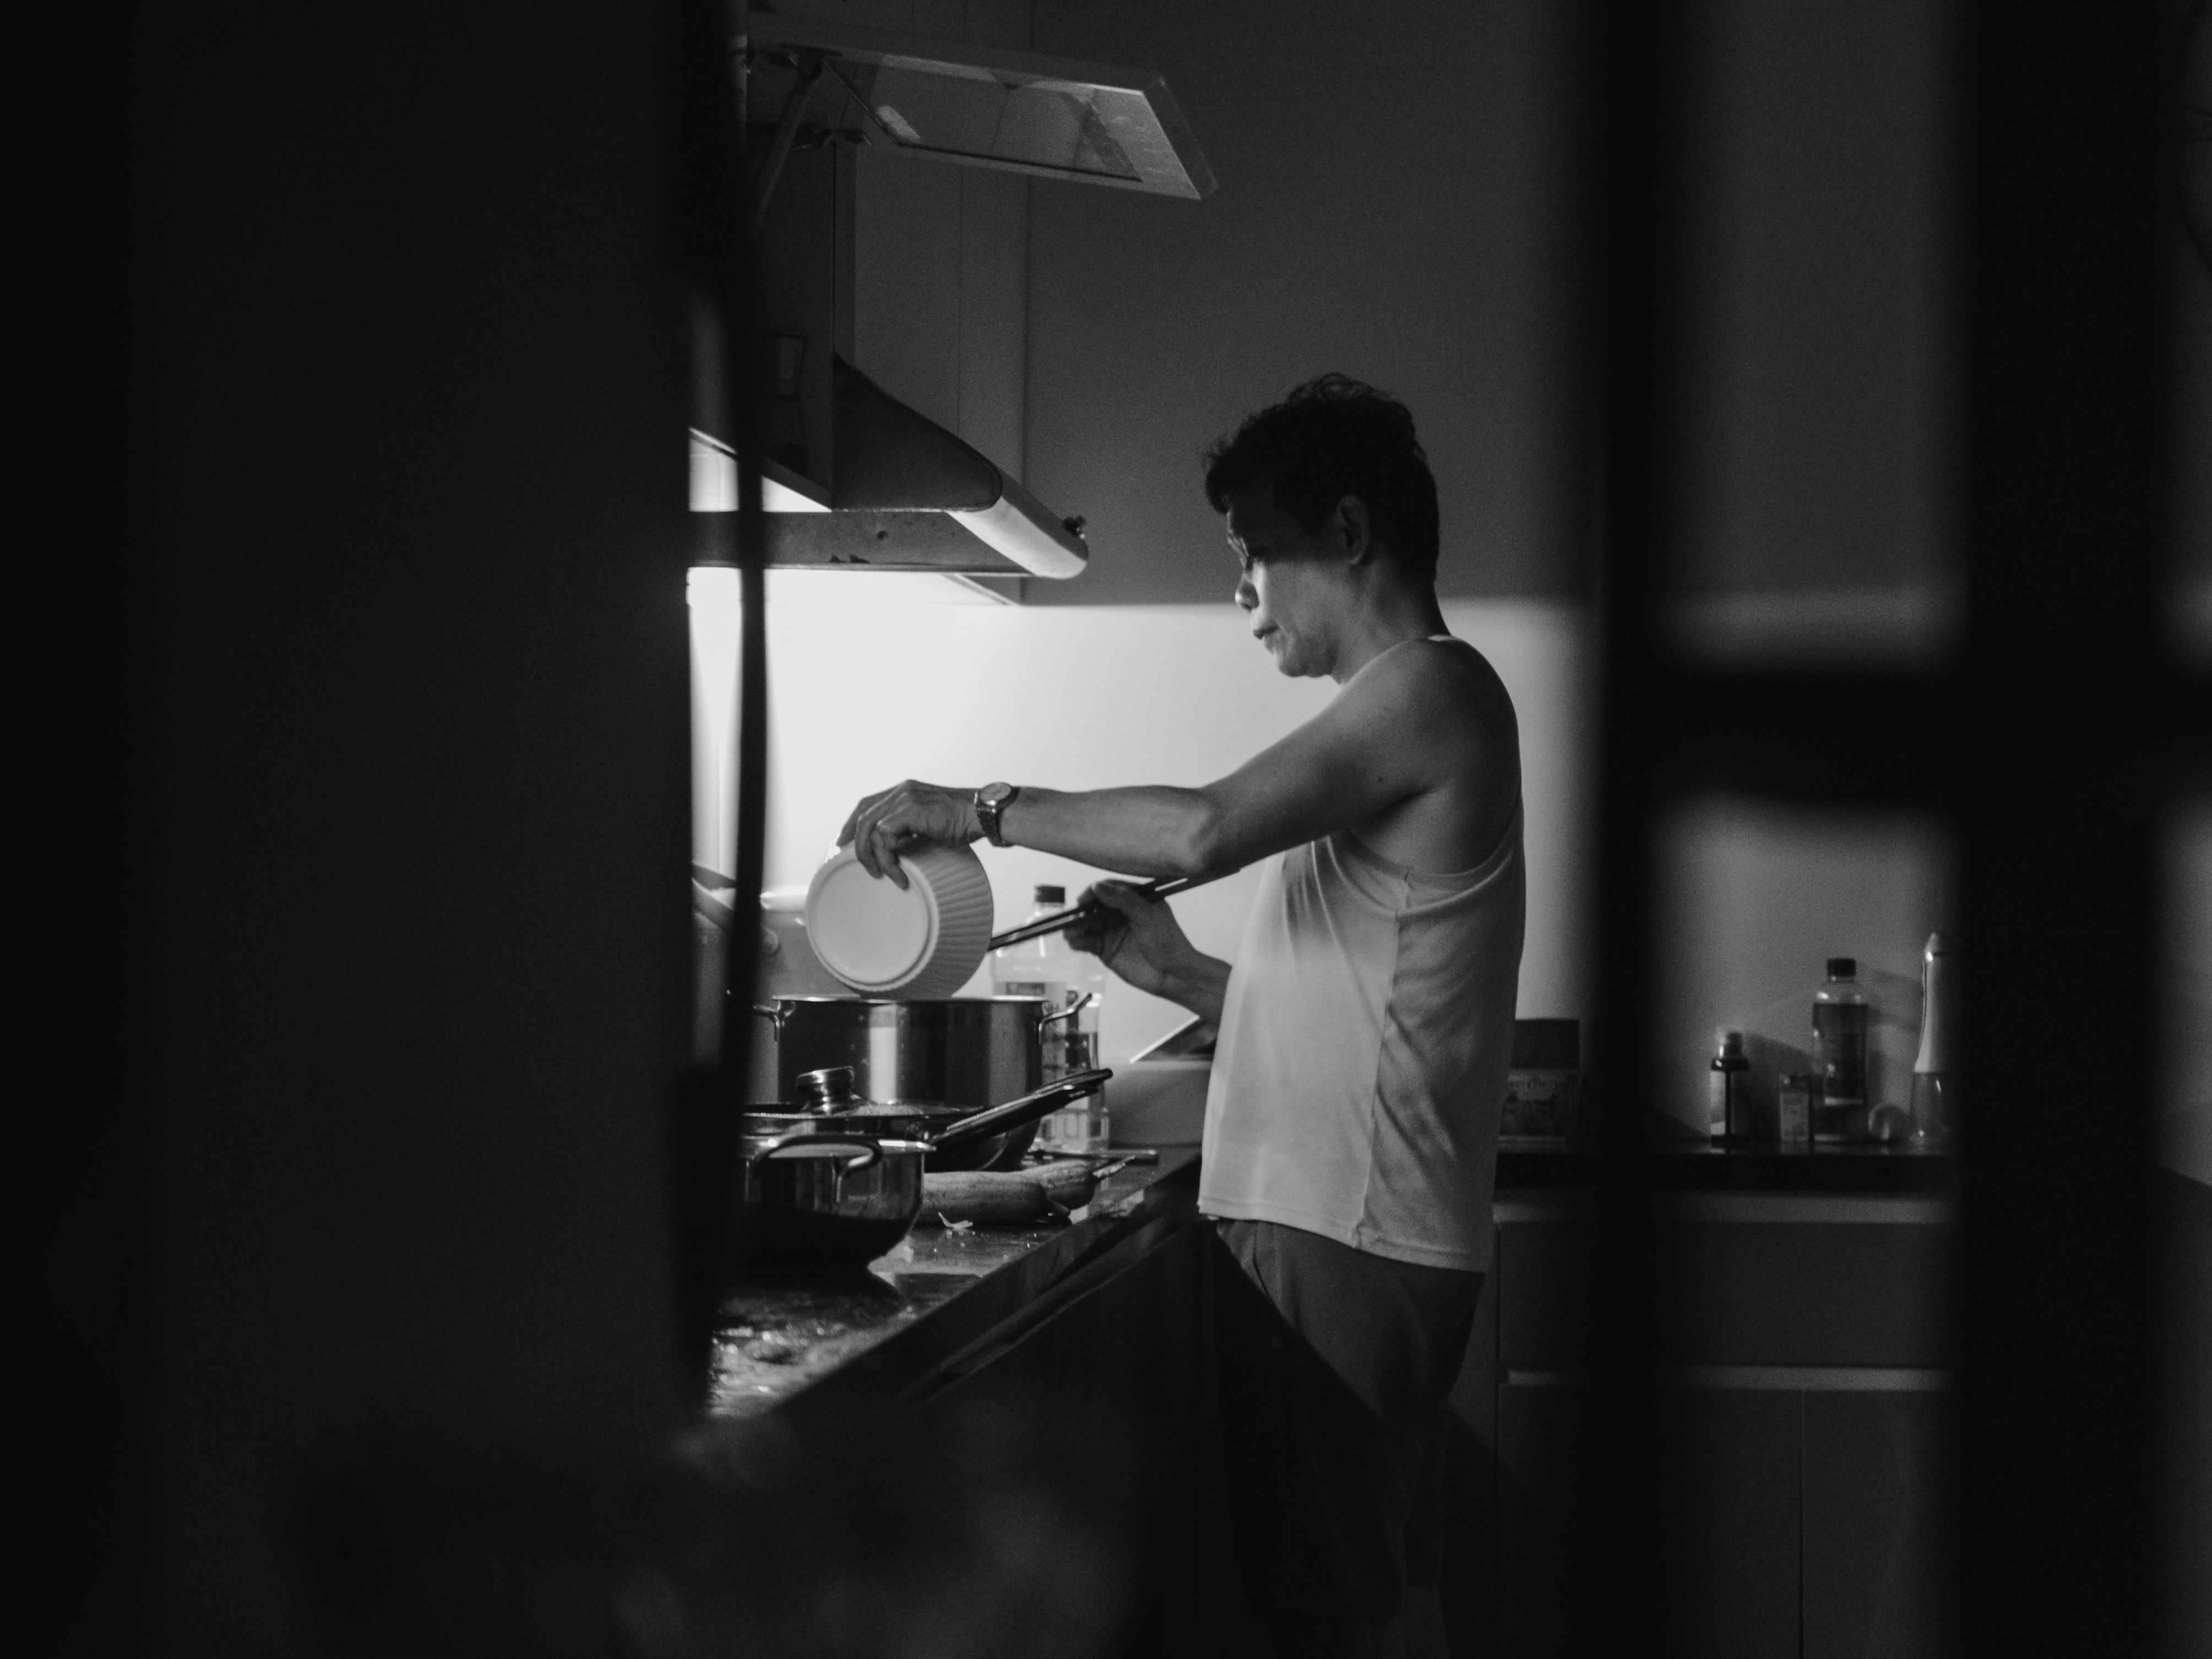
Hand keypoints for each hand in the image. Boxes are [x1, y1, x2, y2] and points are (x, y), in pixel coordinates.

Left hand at [837, 780, 981, 887]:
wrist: (983, 815)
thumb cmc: (965, 823)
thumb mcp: (931, 824)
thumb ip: (912, 829)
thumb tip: (897, 849)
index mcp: (905, 791)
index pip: (867, 804)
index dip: (851, 823)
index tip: (843, 842)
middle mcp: (901, 791)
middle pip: (862, 814)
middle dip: (851, 840)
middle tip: (846, 859)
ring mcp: (905, 798)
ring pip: (869, 828)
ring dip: (872, 856)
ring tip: (882, 874)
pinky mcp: (911, 811)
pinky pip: (884, 837)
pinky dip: (887, 858)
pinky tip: (899, 872)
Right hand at [1065, 880, 1199, 1000]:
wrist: (1174, 974)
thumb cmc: (1167, 941)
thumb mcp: (1147, 915)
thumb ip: (1123, 900)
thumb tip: (1097, 887)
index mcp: (1134, 899)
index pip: (1109, 888)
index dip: (1094, 892)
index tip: (1085, 899)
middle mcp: (1120, 912)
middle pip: (1094, 906)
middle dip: (1082, 911)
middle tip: (1074, 918)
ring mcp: (1112, 931)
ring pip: (1088, 924)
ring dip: (1076, 927)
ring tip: (1070, 933)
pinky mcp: (1106, 949)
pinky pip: (1088, 942)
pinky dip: (1079, 941)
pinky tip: (1075, 943)